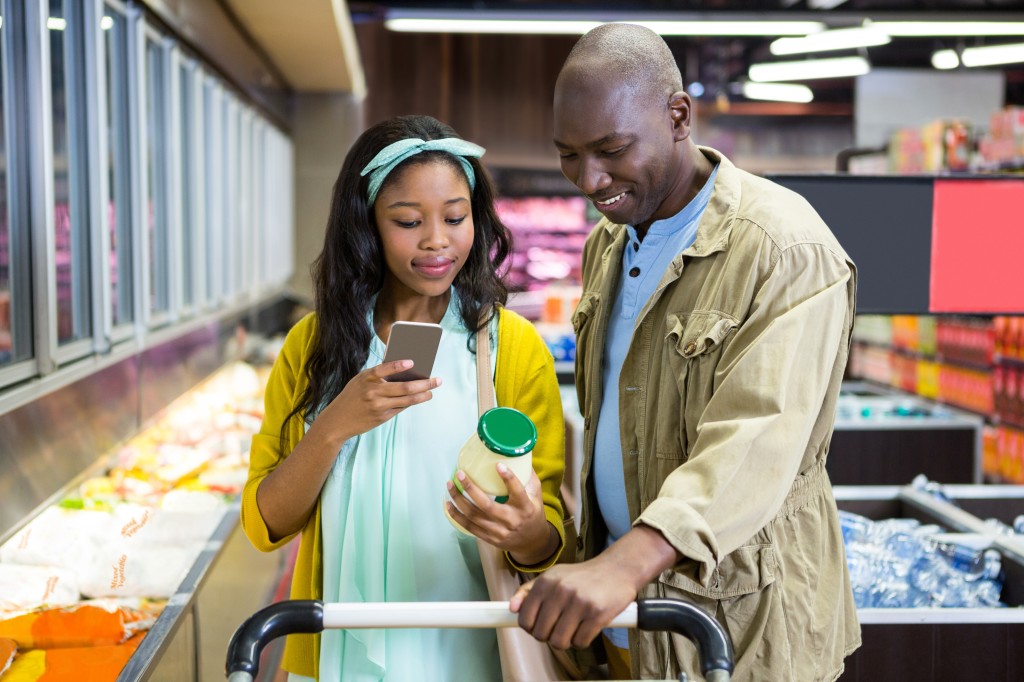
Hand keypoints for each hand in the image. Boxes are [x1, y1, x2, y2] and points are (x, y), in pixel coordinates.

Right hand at [314, 360, 440, 443]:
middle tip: (437, 380)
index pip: (383, 368)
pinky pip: (401, 408)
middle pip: (405, 387)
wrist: (337, 421)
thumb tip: (405, 370)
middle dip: (425, 384)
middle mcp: (373, 391)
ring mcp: (378, 406)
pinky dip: (411, 402)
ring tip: (432, 391)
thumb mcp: (360, 381)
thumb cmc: (352, 396)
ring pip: (407, 400)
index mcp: (366, 378)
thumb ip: (378, 376)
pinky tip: (420, 398)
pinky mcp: (382, 417)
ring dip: (423, 395)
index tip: (412, 362)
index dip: (398, 365)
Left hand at [446, 465, 555, 565]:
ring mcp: (499, 531)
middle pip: (487, 505)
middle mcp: (511, 520)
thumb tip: (516, 455)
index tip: (498, 465)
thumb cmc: (532, 513)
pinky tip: (449, 505)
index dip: (508, 478)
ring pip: (474, 516)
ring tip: (450, 486)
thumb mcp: (536, 495)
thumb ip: (528, 477)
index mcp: (525, 507)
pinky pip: (469, 527)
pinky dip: (457, 516)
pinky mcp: (490, 538)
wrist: (532, 541)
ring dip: (459, 500)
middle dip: (470, 488)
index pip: (517, 491)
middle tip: (459, 474)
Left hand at [509, 525, 681, 649]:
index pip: (525, 619)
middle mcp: (560, 591)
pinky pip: (580, 642)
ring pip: (559, 642)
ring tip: (573, 629)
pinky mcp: (597, 614)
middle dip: (549, 636)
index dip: (531, 628)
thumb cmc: (583, 576)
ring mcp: (579, 603)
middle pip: (541, 634)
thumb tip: (512, 609)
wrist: (617, 569)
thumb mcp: (554, 576)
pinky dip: (582, 640)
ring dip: (565, 641)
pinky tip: (587, 628)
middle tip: (559, 628)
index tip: (540, 626)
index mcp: (546, 582)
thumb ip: (529, 591)